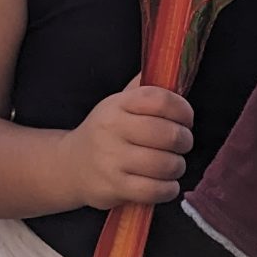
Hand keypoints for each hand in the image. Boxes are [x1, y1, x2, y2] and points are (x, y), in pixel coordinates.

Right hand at [63, 78, 194, 209]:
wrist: (71, 166)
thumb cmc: (105, 133)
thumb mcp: (118, 104)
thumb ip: (144, 88)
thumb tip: (171, 66)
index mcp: (117, 105)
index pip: (160, 100)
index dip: (182, 109)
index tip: (186, 118)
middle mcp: (112, 130)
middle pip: (168, 134)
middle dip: (185, 141)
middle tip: (182, 144)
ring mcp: (111, 160)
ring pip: (165, 164)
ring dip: (177, 166)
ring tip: (172, 165)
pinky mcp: (114, 187)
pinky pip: (155, 190)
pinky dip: (169, 189)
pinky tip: (165, 184)